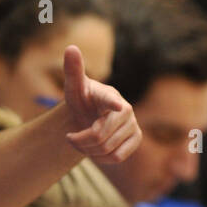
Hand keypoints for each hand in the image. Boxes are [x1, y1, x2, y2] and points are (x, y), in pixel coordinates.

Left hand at [61, 46, 141, 162]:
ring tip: (80, 142)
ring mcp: (134, 125)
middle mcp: (126, 109)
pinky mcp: (136, 140)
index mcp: (109, 95)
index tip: (116, 106)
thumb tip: (71, 48)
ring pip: (107, 149)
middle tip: (70, 137)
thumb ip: (73, 70)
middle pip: (99, 136)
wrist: (91, 115)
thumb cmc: (82, 99)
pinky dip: (101, 158)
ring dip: (88, 150)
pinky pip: (117, 157)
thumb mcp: (74, 87)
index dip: (113, 104)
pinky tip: (94, 150)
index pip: (111, 100)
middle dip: (80, 141)